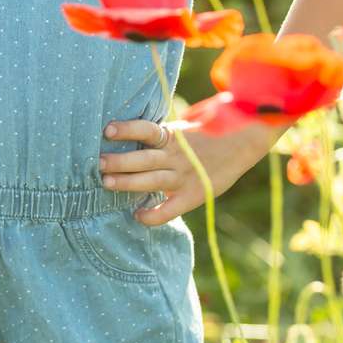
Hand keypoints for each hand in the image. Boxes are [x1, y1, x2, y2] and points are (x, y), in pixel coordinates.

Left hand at [101, 117, 285, 225]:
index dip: (128, 130)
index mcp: (173, 136)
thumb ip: (161, 133)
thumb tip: (131, 132)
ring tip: (106, 183)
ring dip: (128, 182)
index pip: (147, 130)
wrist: (243, 141)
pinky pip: (170, 209)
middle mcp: (176, 156)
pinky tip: (137, 215)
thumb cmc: (208, 133)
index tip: (108, 130)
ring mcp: (185, 176)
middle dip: (119, 162)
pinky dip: (153, 215)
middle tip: (98, 164)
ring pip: (152, 181)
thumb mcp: (184, 126)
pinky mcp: (193, 195)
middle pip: (143, 159)